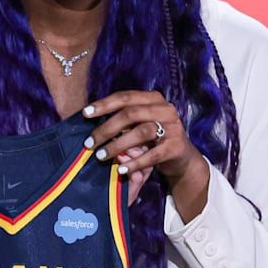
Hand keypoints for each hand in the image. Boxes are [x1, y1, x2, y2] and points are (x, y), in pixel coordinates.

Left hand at [82, 90, 209, 208]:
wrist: (181, 157)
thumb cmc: (153, 137)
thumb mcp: (140, 122)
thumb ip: (123, 118)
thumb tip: (91, 118)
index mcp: (153, 99)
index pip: (125, 97)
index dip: (104, 104)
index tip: (85, 114)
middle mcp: (165, 109)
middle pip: (131, 114)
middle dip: (107, 128)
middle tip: (90, 143)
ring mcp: (172, 128)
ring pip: (141, 132)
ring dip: (117, 145)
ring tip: (101, 156)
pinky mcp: (175, 147)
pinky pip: (152, 155)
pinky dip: (135, 162)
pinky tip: (121, 170)